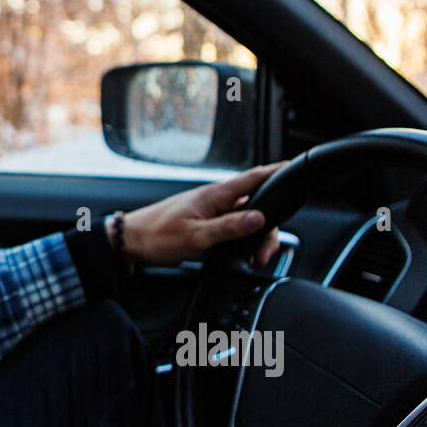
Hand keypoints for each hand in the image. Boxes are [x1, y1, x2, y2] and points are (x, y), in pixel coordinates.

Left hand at [110, 161, 287, 266]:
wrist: (131, 241)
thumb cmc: (157, 236)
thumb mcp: (195, 236)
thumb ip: (229, 227)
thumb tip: (259, 218)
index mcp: (215, 196)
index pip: (253, 178)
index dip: (276, 172)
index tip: (295, 168)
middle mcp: (216, 200)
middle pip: (257, 204)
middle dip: (269, 227)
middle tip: (263, 253)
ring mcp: (212, 211)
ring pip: (247, 218)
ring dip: (256, 237)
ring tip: (252, 258)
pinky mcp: (207, 223)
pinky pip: (235, 227)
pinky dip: (243, 240)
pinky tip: (241, 254)